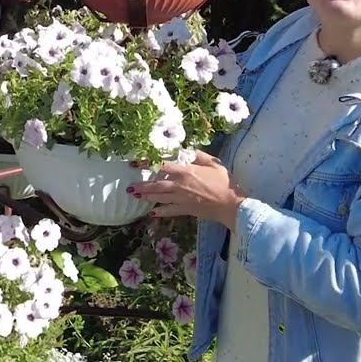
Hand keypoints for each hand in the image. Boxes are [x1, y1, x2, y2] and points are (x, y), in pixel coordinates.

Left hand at [130, 150, 245, 229]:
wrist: (231, 204)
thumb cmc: (224, 182)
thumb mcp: (214, 163)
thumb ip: (199, 155)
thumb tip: (187, 148)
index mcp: (186, 171)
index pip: (162, 166)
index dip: (147, 163)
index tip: (136, 163)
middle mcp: (180, 185)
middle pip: (157, 184)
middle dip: (142, 185)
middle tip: (129, 186)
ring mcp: (181, 199)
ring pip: (160, 198)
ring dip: (147, 197)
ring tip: (135, 196)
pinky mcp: (186, 210)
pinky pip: (170, 211)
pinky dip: (160, 212)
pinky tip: (151, 213)